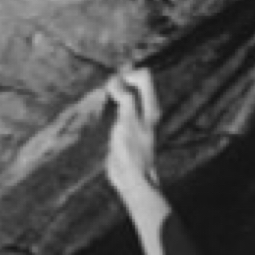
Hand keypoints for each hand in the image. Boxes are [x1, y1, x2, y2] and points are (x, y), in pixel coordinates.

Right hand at [104, 65, 163, 205]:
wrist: (132, 178)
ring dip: (114, 92)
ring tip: (104, 99)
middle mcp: (146, 110)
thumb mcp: (128, 121)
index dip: (126, 75)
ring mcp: (136, 118)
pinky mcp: (126, 126)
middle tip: (107, 90)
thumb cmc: (132, 151)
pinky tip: (104, 110)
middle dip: (119, 81)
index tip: (112, 87)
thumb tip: (117, 80)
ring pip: (126, 93)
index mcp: (151, 107)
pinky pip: (120, 106)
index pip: (144, 76)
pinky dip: (111, 103)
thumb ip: (125, 98)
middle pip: (135, 82)